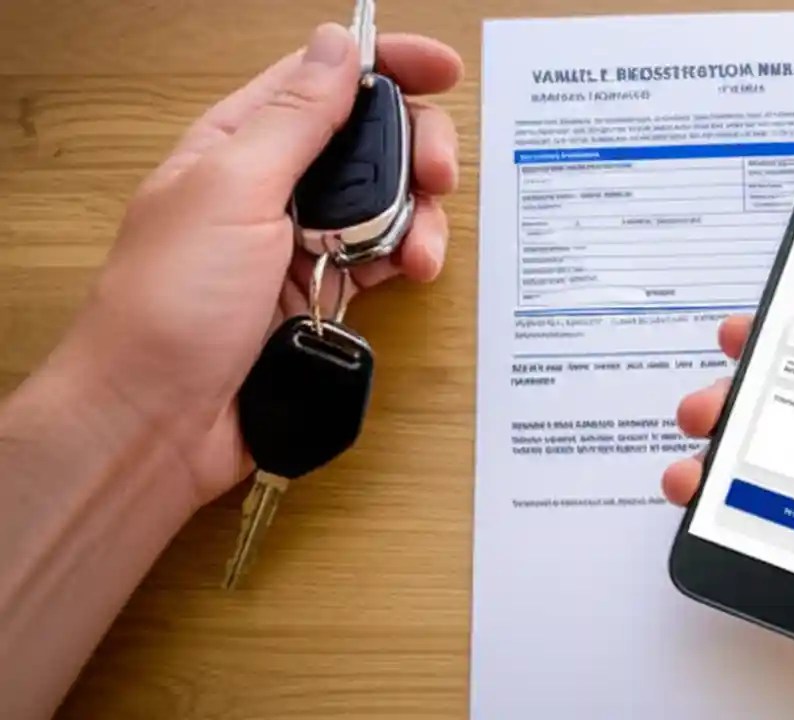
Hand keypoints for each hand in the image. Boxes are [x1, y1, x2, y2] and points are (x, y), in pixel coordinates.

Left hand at [50, 24, 462, 510]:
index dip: (387, 66)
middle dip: (416, 148)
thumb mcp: (234, 190)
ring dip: (419, 216)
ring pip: (387, 202)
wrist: (159, 419)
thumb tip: (339, 45)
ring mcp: (301, 241)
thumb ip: (295, 119)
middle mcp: (274, 185)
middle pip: (369, 139)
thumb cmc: (173, 302)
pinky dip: (408, 259)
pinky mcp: (323, 293)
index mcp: (240, 142)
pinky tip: (415, 271)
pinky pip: (384, 259)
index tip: (443, 72)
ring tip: (422, 251)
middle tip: (440, 176)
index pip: (323, 79)